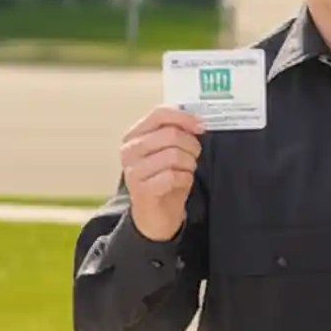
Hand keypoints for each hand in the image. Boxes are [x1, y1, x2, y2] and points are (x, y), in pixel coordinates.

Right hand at [120, 105, 204, 240]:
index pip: (159, 114)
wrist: (156, 216)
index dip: (184, 117)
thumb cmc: (165, 179)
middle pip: (170, 134)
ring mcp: (133, 171)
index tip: (201, 126)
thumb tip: (196, 121)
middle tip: (194, 155)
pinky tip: (180, 184)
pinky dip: (184, 179)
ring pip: (173, 155)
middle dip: (191, 145)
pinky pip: (173, 176)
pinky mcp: (141, 190)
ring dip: (189, 164)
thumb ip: (177, 132)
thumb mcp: (170, 151)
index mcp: (134, 136)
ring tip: (186, 171)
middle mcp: (129, 151)